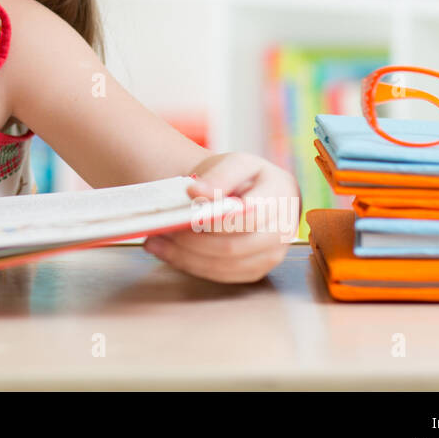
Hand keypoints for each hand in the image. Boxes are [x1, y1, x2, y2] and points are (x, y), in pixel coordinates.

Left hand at [143, 151, 300, 282]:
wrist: (244, 192)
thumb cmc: (240, 176)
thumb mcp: (235, 162)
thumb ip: (219, 175)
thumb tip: (198, 193)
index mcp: (282, 194)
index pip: (249, 215)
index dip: (215, 218)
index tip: (186, 210)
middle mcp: (283, 229)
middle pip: (234, 246)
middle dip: (193, 241)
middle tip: (162, 229)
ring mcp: (271, 254)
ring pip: (225, 265)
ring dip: (186, 256)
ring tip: (155, 241)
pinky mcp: (254, 270)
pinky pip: (221, 275)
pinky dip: (190, 265)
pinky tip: (168, 252)